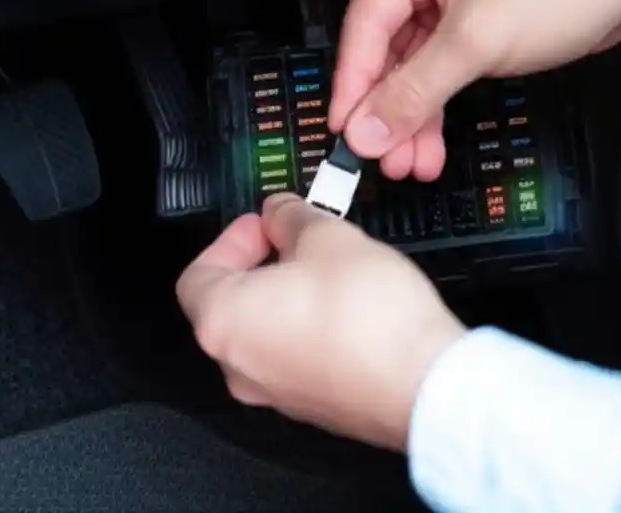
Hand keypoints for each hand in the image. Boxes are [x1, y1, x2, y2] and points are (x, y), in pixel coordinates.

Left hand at [176, 194, 465, 450]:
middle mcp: (239, 364)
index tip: (262, 224)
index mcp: (223, 320)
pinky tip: (348, 309)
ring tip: (327, 270)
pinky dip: (309, 330)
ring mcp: (275, 392)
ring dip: (286, 298)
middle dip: (260, 266)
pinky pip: (296, 360)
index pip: (198, 274)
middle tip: (294, 240)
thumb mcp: (327, 237)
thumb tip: (279, 213)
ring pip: (264, 335)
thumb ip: (291, 218)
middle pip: (229, 306)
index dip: (229, 240)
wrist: (422, 384)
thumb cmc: (367, 315)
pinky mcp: (313, 406)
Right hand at [329, 0, 620, 179]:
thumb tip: (366, 130)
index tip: (344, 129)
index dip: (353, 82)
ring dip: (410, 119)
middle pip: (385, 52)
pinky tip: (428, 145)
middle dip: (386, 109)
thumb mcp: (476, 42)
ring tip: (407, 163)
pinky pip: (438, 74)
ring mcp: (448, 1)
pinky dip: (434, 110)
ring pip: (411, 70)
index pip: (364, 24)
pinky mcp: (471, 27)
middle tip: (378, 157)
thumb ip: (415, 92)